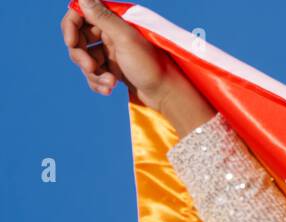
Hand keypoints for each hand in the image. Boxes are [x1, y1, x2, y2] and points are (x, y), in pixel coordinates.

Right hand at [61, 0, 177, 110]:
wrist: (166, 95)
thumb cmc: (150, 66)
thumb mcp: (125, 39)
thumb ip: (103, 18)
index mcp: (114, 22)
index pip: (80, 15)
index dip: (70, 26)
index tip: (70, 42)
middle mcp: (110, 34)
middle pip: (78, 39)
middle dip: (80, 56)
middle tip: (90, 68)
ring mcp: (110, 52)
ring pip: (85, 59)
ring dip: (92, 73)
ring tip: (110, 83)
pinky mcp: (112, 69)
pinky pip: (93, 73)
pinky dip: (97, 82)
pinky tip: (109, 89)